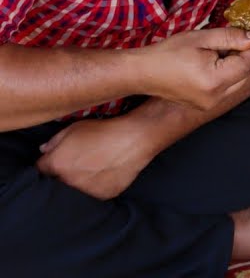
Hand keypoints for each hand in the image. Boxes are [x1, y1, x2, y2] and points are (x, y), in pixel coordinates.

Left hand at [35, 116, 154, 198]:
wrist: (134, 139)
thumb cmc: (103, 130)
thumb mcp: (74, 128)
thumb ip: (54, 141)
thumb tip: (44, 150)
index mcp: (57, 164)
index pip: (41, 169)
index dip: (49, 163)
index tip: (57, 159)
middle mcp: (69, 182)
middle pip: (58, 182)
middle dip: (63, 174)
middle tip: (78, 163)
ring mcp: (87, 191)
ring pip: (76, 190)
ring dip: (80, 182)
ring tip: (94, 168)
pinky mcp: (104, 196)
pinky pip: (95, 193)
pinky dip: (97, 185)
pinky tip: (106, 173)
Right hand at [138, 28, 249, 110]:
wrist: (142, 72)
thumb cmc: (168, 53)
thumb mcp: (201, 38)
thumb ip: (231, 37)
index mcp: (215, 81)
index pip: (248, 63)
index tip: (243, 34)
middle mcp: (215, 98)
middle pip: (245, 74)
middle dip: (241, 56)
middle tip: (225, 43)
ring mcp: (210, 105)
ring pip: (236, 82)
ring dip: (233, 66)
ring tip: (213, 53)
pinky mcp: (205, 106)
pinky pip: (225, 89)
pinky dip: (223, 75)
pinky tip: (208, 65)